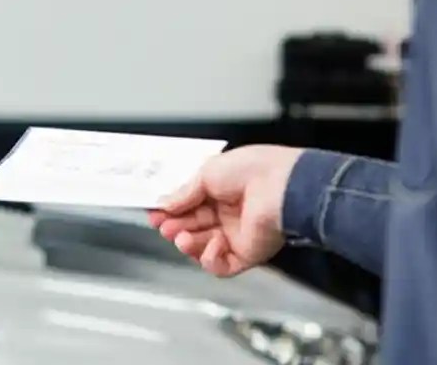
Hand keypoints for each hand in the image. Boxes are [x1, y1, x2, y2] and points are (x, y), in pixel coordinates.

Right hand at [148, 145, 303, 277]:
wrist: (281, 186)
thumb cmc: (252, 170)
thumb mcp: (206, 173)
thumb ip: (184, 193)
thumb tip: (165, 204)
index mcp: (220, 192)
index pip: (188, 206)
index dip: (170, 211)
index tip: (154, 213)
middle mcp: (228, 214)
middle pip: (192, 229)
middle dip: (175, 228)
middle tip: (163, 226)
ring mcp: (237, 235)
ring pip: (202, 249)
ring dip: (189, 244)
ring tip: (182, 237)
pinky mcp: (247, 254)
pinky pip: (221, 266)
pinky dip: (211, 258)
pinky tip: (214, 242)